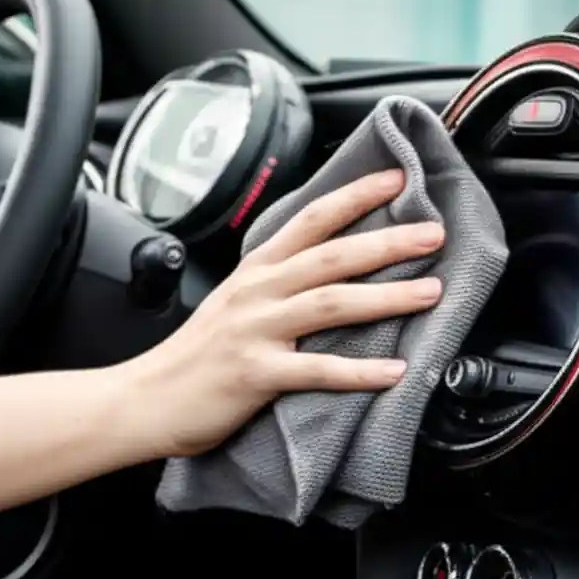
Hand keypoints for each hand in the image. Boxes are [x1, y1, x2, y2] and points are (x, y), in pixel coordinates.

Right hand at [112, 170, 443, 458]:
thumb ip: (279, 283)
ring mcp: (256, 331)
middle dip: (387, 241)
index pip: (311, 219)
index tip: (396, 179)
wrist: (145, 400)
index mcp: (257, 270)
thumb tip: (333, 270)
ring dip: (387, 296)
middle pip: (332, 256)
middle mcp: (258, 292)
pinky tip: (395, 371)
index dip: (355, 196)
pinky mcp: (256, 375)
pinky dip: (359, 371)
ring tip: (431, 292)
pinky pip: (317, 370)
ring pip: (331, 303)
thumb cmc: (196, 356)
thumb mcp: (236, 302)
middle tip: (433, 233)